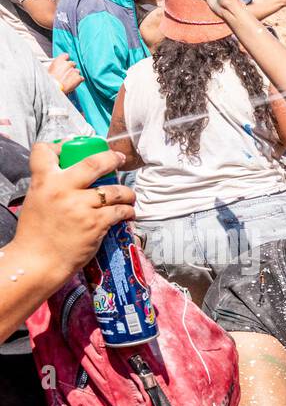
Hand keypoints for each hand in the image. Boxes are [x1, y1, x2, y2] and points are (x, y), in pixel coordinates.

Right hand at [11, 143, 134, 281]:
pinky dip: (128, 211)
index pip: (45, 151)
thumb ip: (51, 186)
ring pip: (114, 190)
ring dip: (127, 193)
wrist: (39, 260)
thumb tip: (71, 175)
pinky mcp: (96, 223)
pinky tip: (128, 213)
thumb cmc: (36, 233)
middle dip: (111, 158)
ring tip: (128, 196)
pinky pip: (120, 211)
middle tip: (119, 159)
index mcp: (43, 181)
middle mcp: (62, 190)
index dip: (60, 145)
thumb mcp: (36, 200)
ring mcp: (81, 206)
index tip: (75, 149)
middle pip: (93, 163)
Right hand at [46, 54, 82, 94]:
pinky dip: (78, 80)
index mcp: (59, 60)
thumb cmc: (50, 80)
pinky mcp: (79, 78)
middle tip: (66, 74)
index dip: (65, 60)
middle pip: (72, 63)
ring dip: (74, 74)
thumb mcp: (49, 69)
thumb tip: (58, 67)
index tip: (64, 63)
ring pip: (77, 71)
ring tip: (69, 80)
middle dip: (70, 68)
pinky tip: (73, 83)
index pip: (65, 56)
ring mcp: (74, 71)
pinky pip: (81, 78)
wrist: (54, 88)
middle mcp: (68, 64)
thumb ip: (56, 65)